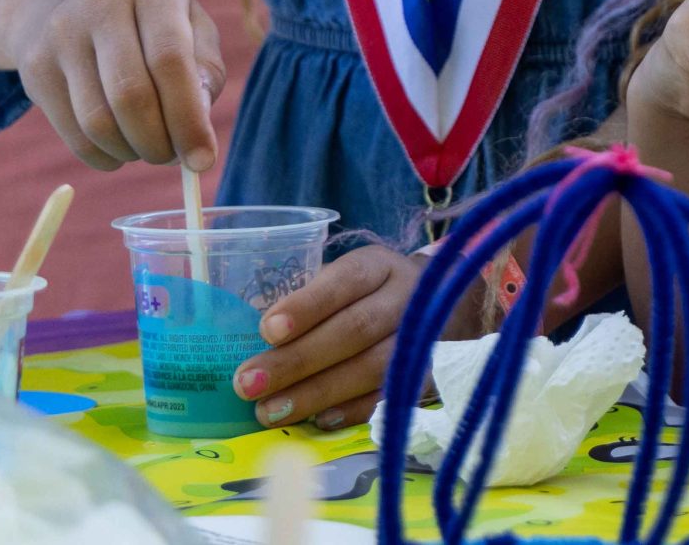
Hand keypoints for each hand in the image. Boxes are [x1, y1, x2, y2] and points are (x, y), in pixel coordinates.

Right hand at [10, 0, 225, 172]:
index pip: (170, 61)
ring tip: (149, 149)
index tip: (204, 160)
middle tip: (174, 158)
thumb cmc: (149, 24)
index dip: (188, 117)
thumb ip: (205, 72)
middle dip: (159, 142)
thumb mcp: (190, 27)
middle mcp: (100, 5)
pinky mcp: (35, 68)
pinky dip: (103, 156)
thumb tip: (198, 127)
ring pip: (97, 121)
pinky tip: (120, 150)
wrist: (67, 0)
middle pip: (130, 95)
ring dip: (131, 152)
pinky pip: (72, 133)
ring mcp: (60, 36)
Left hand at [234, 244, 479, 430]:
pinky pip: (390, 397)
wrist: (440, 310)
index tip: (267, 330)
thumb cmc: (369, 297)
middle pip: (356, 329)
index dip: (308, 305)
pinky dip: (352, 411)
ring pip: (373, 367)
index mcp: (380, 267)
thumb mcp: (345, 282)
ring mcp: (424, 339)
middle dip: (298, 360)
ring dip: (317, 392)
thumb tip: (251, 342)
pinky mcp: (429, 376)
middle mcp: (408, 299)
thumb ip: (309, 304)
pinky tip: (317, 421)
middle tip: (247, 383)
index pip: (346, 280)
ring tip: (270, 411)